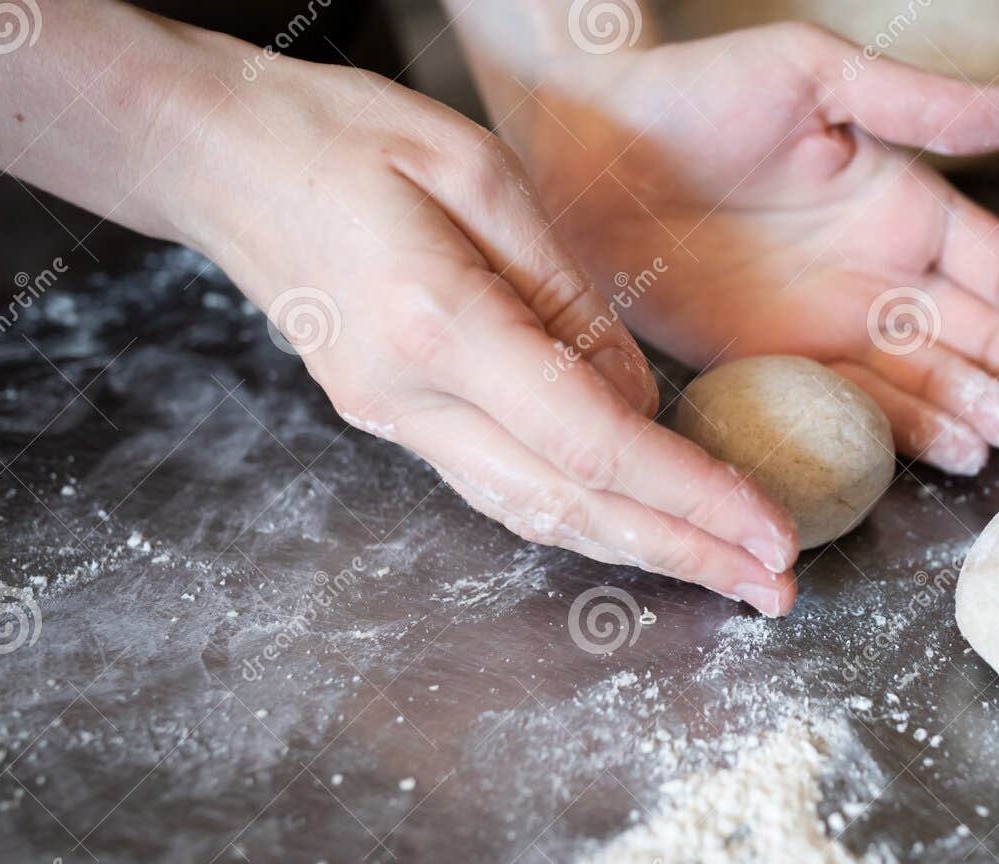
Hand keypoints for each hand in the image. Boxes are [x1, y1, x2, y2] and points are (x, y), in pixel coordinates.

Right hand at [159, 52, 799, 613]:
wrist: (223, 159)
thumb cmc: (346, 139)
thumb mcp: (480, 176)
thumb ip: (569, 300)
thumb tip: (642, 405)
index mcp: (440, 329)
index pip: (594, 443)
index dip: (692, 496)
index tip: (769, 532)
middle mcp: (414, 401)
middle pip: (571, 506)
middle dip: (685, 553)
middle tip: (774, 589)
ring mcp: (395, 423)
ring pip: (535, 514)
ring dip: (639, 550)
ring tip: (726, 573)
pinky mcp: (394, 421)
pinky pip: (504, 488)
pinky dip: (583, 516)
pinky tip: (639, 528)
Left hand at [490, 23, 998, 474]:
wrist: (587, 149)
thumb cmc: (700, 94)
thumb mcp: (813, 77)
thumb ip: (917, 105)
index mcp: (904, 206)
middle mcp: (882, 277)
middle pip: (986, 338)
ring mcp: (833, 330)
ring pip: (935, 382)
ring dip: (996, 412)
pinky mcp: (777, 368)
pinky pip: (855, 410)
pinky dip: (911, 434)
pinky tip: (963, 455)